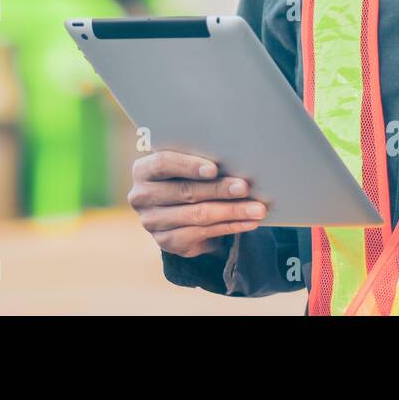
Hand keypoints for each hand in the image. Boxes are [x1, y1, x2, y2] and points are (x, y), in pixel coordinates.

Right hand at [128, 150, 266, 258]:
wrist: (175, 207)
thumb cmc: (185, 175)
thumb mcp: (185, 164)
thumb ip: (199, 161)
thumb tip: (236, 158)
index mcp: (143, 170)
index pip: (163, 163)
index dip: (189, 165)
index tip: (215, 169)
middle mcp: (141, 197)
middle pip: (185, 191)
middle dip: (219, 189)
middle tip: (246, 188)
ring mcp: (152, 222)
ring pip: (198, 216)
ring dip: (232, 212)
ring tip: (257, 209)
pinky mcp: (167, 242)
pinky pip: (203, 234)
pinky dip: (230, 227)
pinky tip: (248, 222)